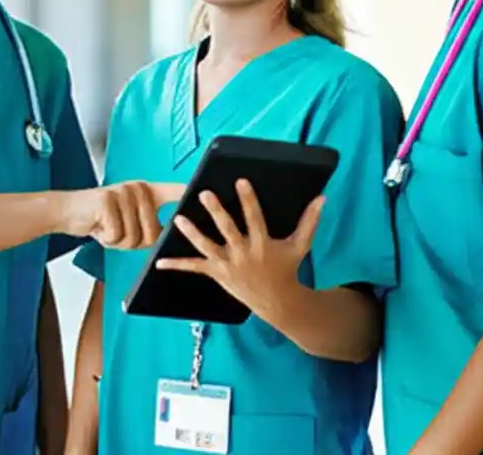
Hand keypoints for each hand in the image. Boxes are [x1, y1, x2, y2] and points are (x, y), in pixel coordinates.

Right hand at [60, 181, 184, 248]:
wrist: (67, 211)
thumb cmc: (101, 218)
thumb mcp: (128, 217)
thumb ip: (148, 222)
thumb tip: (168, 234)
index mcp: (147, 191)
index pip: (174, 191)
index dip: (190, 195)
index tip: (209, 194)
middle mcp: (138, 189)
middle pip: (153, 233)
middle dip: (135, 243)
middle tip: (118, 232)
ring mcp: (122, 192)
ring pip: (134, 237)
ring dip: (118, 242)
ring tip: (107, 228)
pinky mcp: (107, 201)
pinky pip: (117, 235)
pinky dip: (106, 239)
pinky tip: (98, 227)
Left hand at [155, 179, 322, 316]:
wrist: (276, 301)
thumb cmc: (286, 268)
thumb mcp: (300, 245)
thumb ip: (310, 221)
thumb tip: (322, 198)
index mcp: (262, 243)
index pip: (255, 217)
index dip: (248, 199)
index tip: (240, 181)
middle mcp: (243, 253)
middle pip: (228, 229)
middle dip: (216, 212)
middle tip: (204, 194)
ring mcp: (228, 264)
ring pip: (207, 246)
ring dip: (192, 233)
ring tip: (179, 219)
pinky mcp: (217, 273)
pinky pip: (194, 268)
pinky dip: (177, 264)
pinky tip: (160, 261)